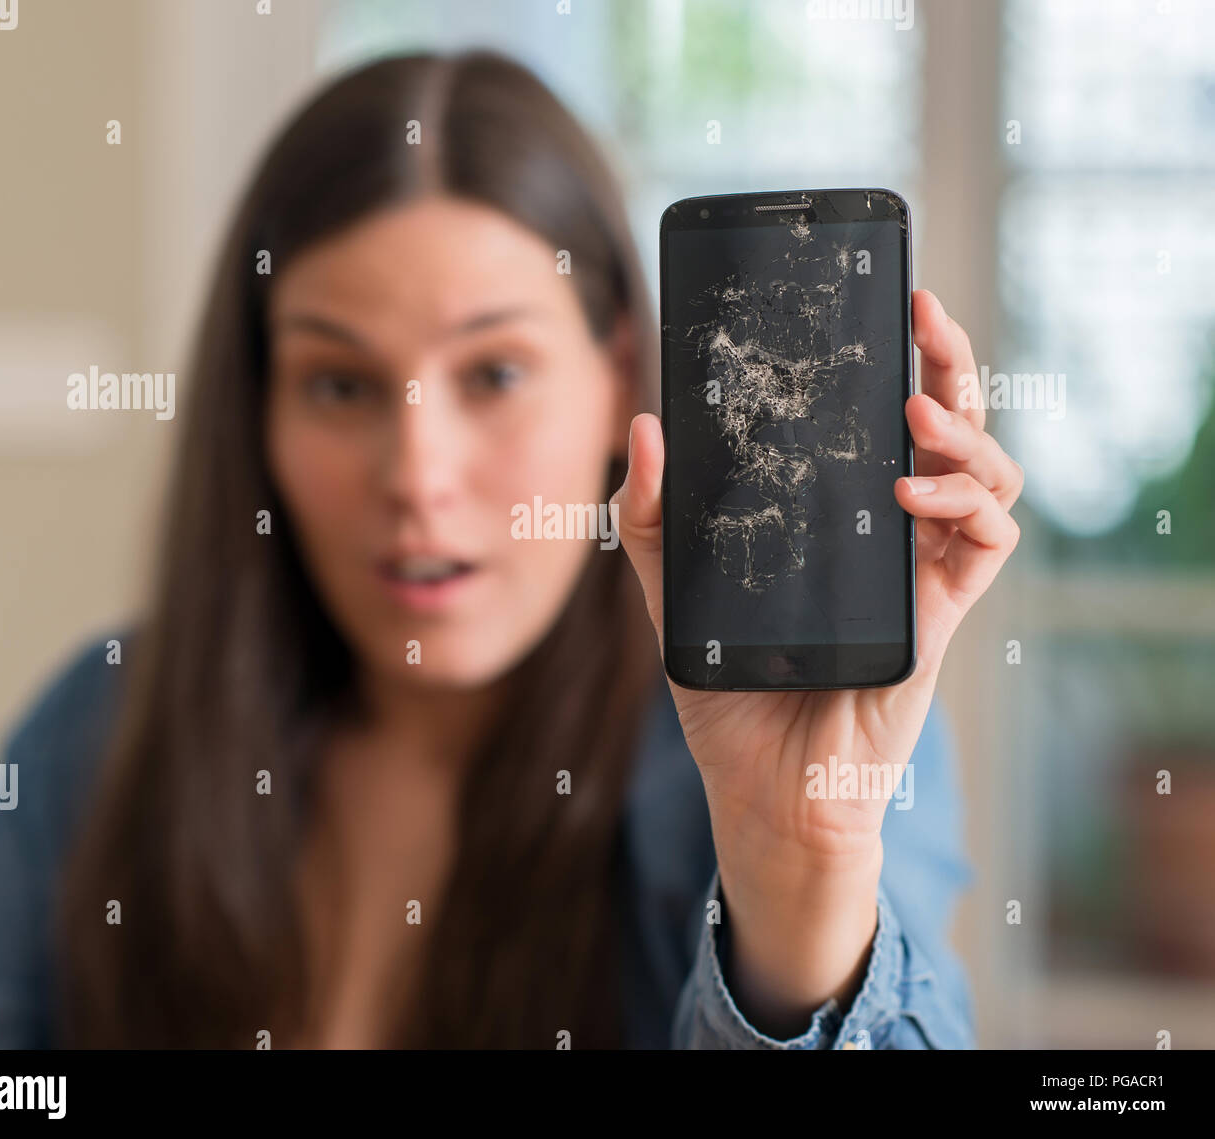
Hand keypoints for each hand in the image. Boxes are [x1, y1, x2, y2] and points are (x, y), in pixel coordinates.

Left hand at [611, 289, 1021, 1031]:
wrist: (762, 786)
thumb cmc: (729, 690)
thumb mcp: (672, 591)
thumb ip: (651, 518)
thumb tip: (644, 427)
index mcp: (836, 516)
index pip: (880, 421)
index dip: (896, 358)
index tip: (885, 303)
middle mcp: (889, 532)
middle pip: (950, 427)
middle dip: (952, 363)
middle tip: (927, 317)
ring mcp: (921, 569)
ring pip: (987, 474)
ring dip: (964, 430)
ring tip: (915, 410)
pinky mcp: (940, 613)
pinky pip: (985, 542)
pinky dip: (964, 503)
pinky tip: (912, 491)